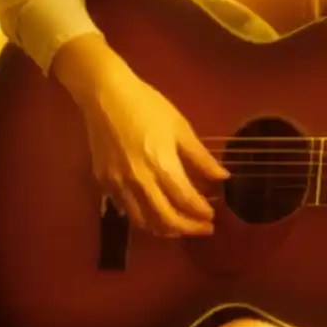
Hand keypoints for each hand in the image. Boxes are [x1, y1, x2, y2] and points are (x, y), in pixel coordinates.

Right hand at [66, 47, 229, 236]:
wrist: (105, 96)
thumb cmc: (148, 107)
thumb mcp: (181, 128)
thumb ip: (201, 157)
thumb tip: (223, 177)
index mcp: (161, 165)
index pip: (185, 200)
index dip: (201, 212)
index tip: (213, 217)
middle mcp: (138, 181)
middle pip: (164, 218)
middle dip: (187, 228)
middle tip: (203, 228)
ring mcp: (117, 184)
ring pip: (142, 220)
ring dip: (165, 229)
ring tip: (181, 228)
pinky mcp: (103, 183)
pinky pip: (126, 211)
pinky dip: (143, 219)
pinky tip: (155, 215)